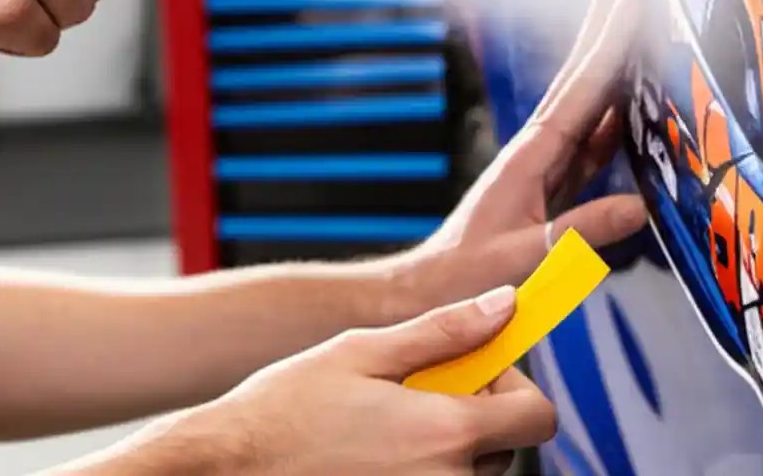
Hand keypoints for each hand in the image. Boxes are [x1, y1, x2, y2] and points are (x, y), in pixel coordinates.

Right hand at [84, 286, 555, 475]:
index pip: (537, 418)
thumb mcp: (363, 352)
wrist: (225, 470)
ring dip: (448, 449)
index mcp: (446, 433)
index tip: (476, 376)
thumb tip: (504, 304)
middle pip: (506, 448)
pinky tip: (375, 458)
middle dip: (476, 417)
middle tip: (418, 397)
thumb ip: (446, 330)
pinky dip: (422, 473)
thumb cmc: (282, 413)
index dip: (515, 389)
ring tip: (388, 428)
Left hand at [389, 0, 649, 315]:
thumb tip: (639, 208)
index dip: (613, 37)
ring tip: (639, 17)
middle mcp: (541, 148)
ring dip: (615, 57)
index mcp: (533, 155)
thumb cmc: (463, 275)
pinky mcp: (554, 183)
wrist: (429, 287)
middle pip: (585, 73)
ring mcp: (548, 162)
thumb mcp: (522, 257)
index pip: (583, 85)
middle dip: (608, 19)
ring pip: (591, 99)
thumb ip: (578, 233)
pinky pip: (595, 139)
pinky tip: (636, 99)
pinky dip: (619, 111)